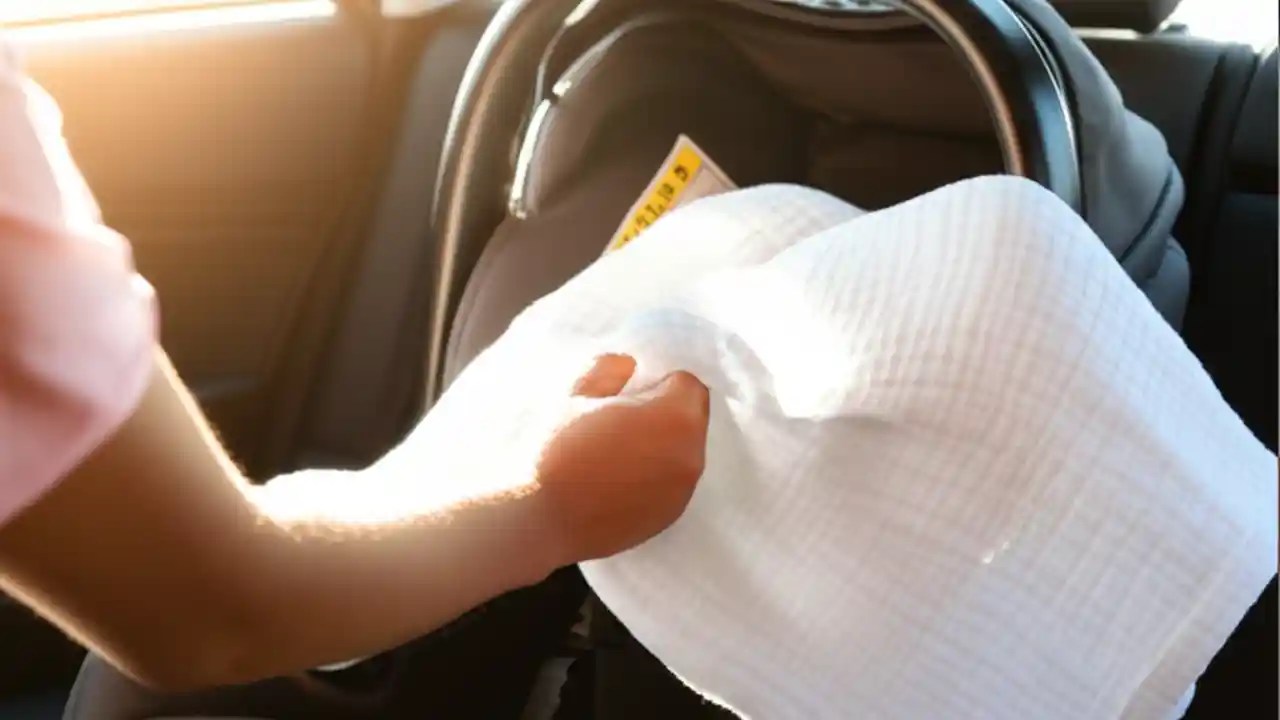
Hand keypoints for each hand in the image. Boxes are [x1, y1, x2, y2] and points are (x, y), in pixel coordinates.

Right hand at [535, 354, 709, 565]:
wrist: (545, 519)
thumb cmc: (560, 450)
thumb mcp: (577, 394)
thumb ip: (610, 369)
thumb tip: (628, 366)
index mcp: (676, 416)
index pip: (688, 383)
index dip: (661, 382)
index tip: (632, 391)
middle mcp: (691, 453)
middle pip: (692, 418)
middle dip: (667, 412)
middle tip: (626, 419)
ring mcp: (684, 490)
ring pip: (684, 451)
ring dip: (664, 444)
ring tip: (621, 452)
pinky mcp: (671, 515)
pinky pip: (673, 481)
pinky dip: (658, 474)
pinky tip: (622, 479)